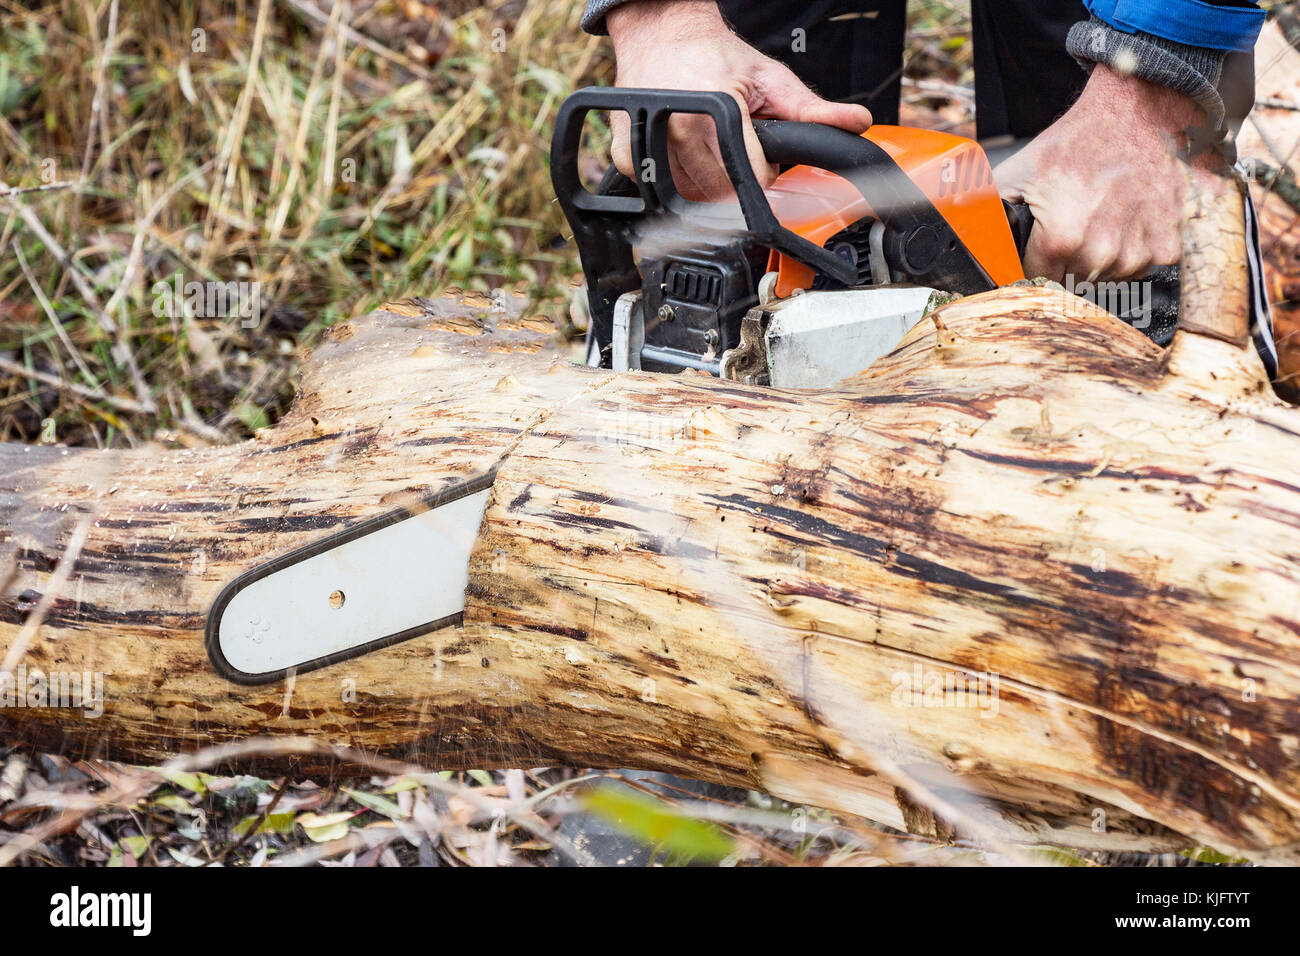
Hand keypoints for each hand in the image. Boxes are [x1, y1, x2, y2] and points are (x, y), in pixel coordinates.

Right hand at [607, 1, 871, 199]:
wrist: (661, 34)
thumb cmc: (714, 56)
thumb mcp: (770, 78)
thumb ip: (812, 108)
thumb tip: (855, 121)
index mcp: (719, 111)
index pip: (751, 180)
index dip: (766, 182)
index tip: (766, 171)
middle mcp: (680, 129)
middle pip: (720, 196)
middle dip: (737, 187)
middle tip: (740, 159)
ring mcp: (649, 143)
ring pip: (689, 198)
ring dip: (706, 189)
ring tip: (713, 154)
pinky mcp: (627, 154)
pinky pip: (659, 191)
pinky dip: (675, 184)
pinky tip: (685, 159)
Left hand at [995, 64, 1228, 281]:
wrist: (1136, 114)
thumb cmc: (1077, 142)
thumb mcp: (1016, 173)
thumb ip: (984, 210)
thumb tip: (959, 236)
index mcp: (1062, 239)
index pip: (1037, 278)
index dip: (1036, 259)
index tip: (1041, 242)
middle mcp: (1102, 252)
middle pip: (1072, 280)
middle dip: (1067, 258)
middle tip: (1075, 220)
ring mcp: (1139, 251)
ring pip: (1107, 277)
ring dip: (1102, 256)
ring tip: (1101, 217)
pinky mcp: (1169, 245)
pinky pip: (1141, 267)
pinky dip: (1134, 250)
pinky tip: (1127, 220)